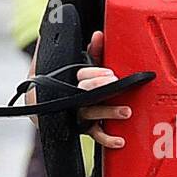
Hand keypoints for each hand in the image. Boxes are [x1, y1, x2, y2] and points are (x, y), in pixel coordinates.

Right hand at [77, 29, 130, 148]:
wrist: (49, 110)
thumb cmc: (75, 85)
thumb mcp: (83, 67)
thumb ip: (93, 53)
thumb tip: (99, 34)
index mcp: (75, 81)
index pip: (83, 75)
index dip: (96, 74)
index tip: (111, 74)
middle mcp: (76, 98)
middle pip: (87, 92)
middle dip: (101, 88)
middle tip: (117, 84)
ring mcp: (80, 114)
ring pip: (92, 113)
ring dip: (109, 112)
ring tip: (127, 111)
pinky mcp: (86, 129)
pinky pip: (96, 135)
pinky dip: (108, 139)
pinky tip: (120, 141)